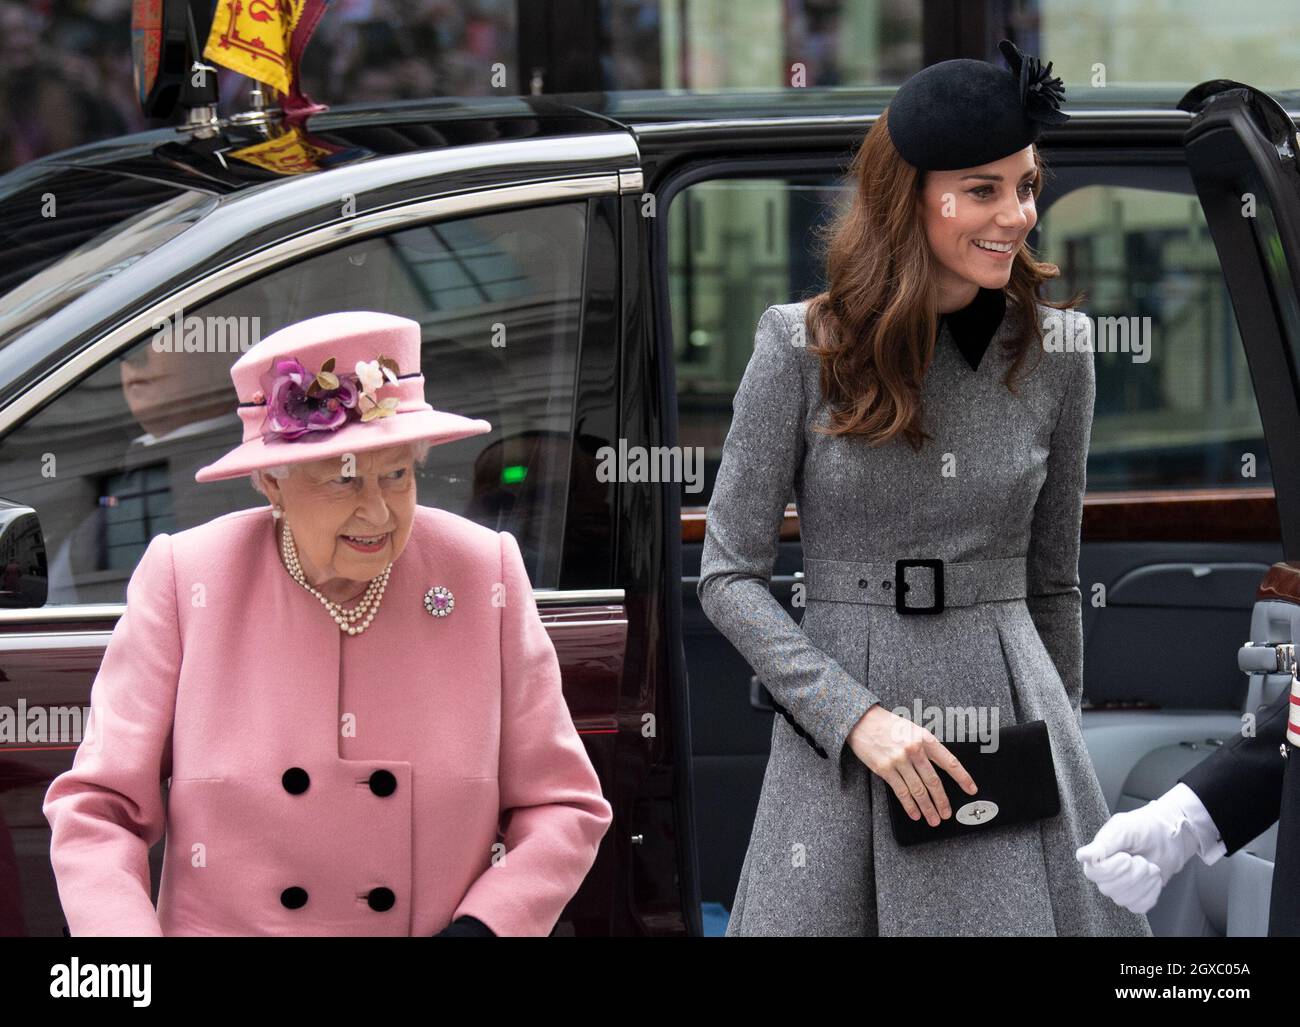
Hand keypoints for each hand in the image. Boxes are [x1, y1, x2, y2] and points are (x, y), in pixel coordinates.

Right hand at [846, 705, 976, 825]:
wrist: (862, 721)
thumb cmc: (888, 725)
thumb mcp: (912, 729)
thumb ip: (926, 746)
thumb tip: (939, 768)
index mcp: (925, 738)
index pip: (949, 762)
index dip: (962, 777)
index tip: (971, 789)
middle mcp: (914, 749)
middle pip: (933, 782)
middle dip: (942, 801)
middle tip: (947, 814)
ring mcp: (899, 760)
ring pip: (918, 790)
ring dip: (927, 808)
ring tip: (933, 819)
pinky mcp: (885, 769)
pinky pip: (901, 792)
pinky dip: (910, 806)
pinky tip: (915, 813)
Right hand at [1074, 789, 1205, 914]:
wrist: (1168, 837)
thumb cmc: (1143, 829)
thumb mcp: (1123, 829)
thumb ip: (1103, 844)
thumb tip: (1082, 856)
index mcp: (1095, 858)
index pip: (1093, 873)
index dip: (1112, 869)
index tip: (1126, 856)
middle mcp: (1104, 876)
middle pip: (1109, 888)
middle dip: (1133, 874)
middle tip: (1142, 859)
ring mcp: (1119, 890)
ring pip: (1125, 899)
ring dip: (1144, 882)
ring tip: (1149, 866)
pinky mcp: (1136, 900)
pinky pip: (1140, 906)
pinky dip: (1152, 891)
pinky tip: (1153, 878)